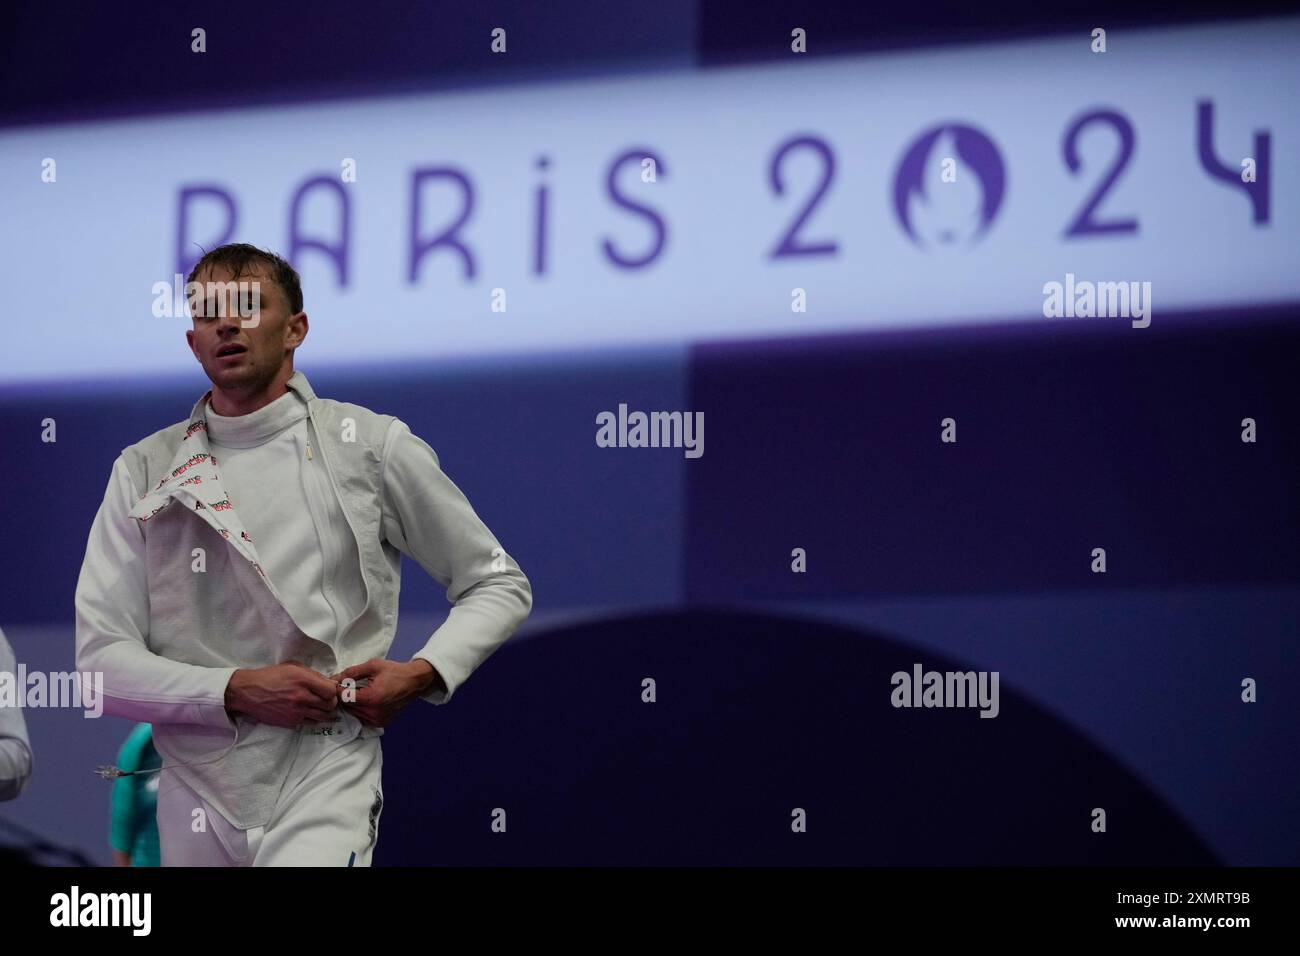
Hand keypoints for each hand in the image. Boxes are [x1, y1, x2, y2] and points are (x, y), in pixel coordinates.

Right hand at [225, 660, 339, 727]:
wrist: (248, 692)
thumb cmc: (270, 676)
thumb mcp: (293, 667)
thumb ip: (313, 675)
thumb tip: (329, 682)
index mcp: (303, 680)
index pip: (331, 691)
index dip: (333, 691)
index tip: (329, 690)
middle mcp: (301, 697)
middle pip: (330, 706)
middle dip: (331, 702)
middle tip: (326, 699)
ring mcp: (296, 711)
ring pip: (323, 717)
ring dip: (325, 712)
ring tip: (320, 707)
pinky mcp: (290, 722)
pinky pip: (310, 723)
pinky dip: (312, 718)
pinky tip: (307, 712)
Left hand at [328, 658, 439, 728]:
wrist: (414, 681)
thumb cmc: (394, 671)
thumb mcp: (373, 666)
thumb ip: (352, 672)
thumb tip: (336, 678)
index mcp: (371, 698)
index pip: (343, 697)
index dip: (339, 689)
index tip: (342, 683)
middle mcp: (373, 712)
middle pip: (348, 707)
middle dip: (346, 696)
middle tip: (351, 686)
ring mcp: (378, 720)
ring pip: (354, 713)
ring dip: (353, 704)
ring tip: (361, 692)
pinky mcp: (381, 723)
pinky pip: (363, 718)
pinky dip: (362, 710)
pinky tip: (368, 700)